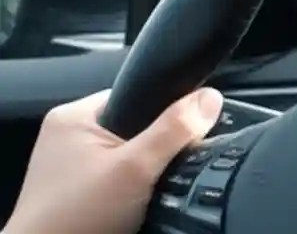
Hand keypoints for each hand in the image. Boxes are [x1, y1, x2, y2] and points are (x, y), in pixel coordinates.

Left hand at [3, 88, 223, 233]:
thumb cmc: (74, 219)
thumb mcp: (136, 169)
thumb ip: (174, 130)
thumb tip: (210, 98)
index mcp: (73, 116)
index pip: (137, 96)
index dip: (167, 112)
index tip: (184, 134)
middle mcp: (67, 137)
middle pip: (136, 128)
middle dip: (155, 149)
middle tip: (160, 170)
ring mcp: (69, 167)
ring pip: (127, 157)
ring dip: (144, 172)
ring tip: (146, 189)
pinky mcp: (75, 192)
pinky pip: (116, 178)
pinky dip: (130, 189)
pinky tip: (135, 203)